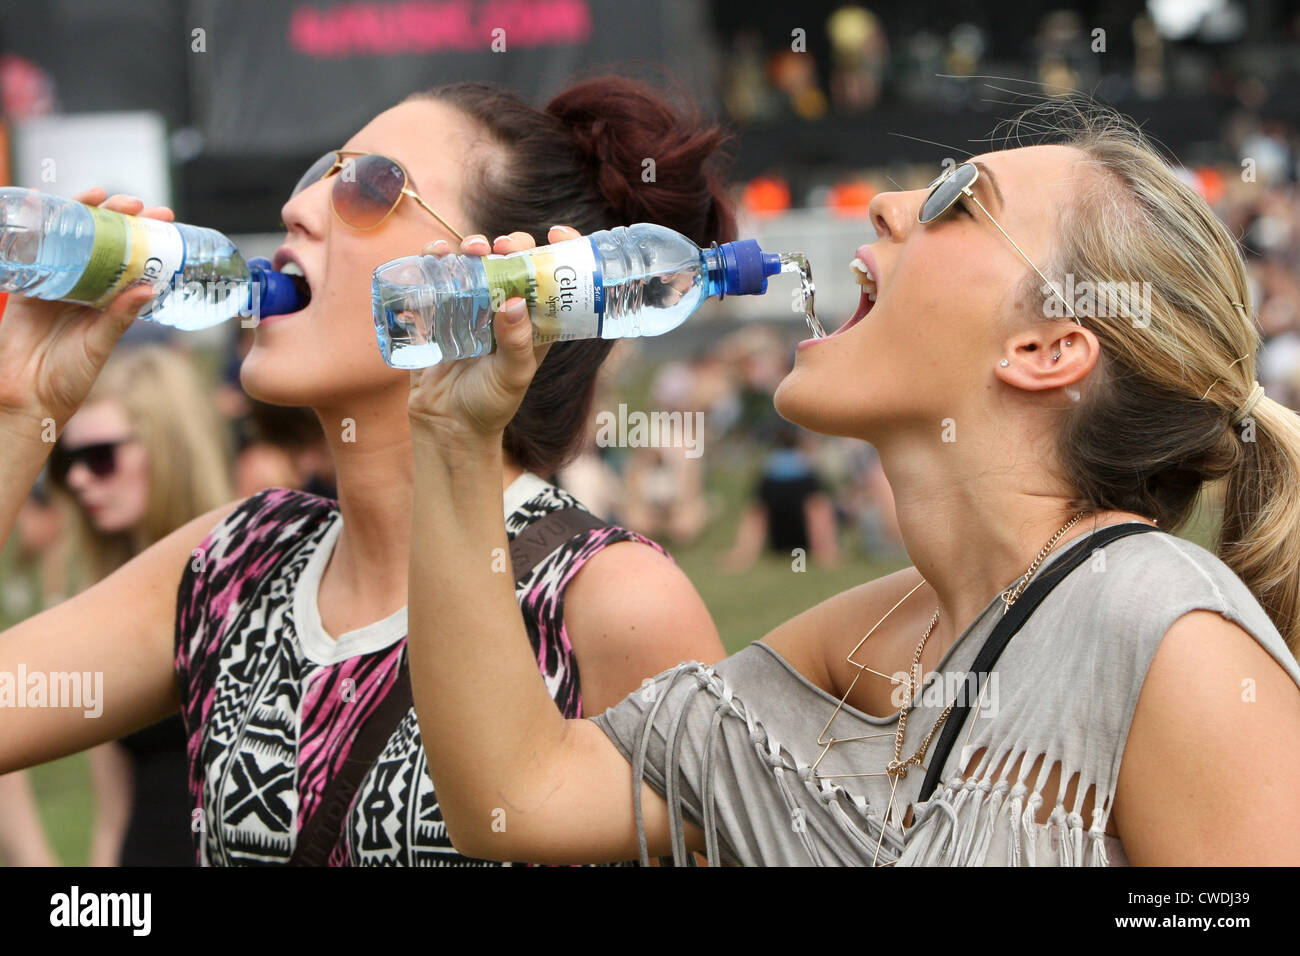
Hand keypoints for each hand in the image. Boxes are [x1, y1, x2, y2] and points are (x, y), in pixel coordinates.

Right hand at [0, 188, 174, 433]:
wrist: (27, 397)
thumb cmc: (69, 377)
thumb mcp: (100, 344)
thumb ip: (120, 317)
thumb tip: (150, 289)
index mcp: (107, 299)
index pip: (131, 259)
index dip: (146, 237)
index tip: (165, 218)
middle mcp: (84, 286)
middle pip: (102, 241)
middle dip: (118, 217)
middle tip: (137, 204)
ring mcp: (54, 282)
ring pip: (70, 239)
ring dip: (83, 213)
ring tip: (100, 195)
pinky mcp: (26, 284)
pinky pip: (31, 249)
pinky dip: (37, 224)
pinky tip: (43, 201)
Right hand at [407, 226, 581, 445]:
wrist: (446, 424)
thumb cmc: (490, 405)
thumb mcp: (513, 377)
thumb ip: (517, 343)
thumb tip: (513, 303)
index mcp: (535, 320)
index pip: (552, 277)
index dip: (559, 250)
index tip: (556, 233)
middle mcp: (505, 306)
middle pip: (514, 260)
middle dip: (512, 244)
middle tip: (505, 246)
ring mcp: (472, 305)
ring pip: (477, 261)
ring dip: (475, 245)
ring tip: (473, 249)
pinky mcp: (440, 309)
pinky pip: (438, 275)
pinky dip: (436, 257)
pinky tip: (436, 254)